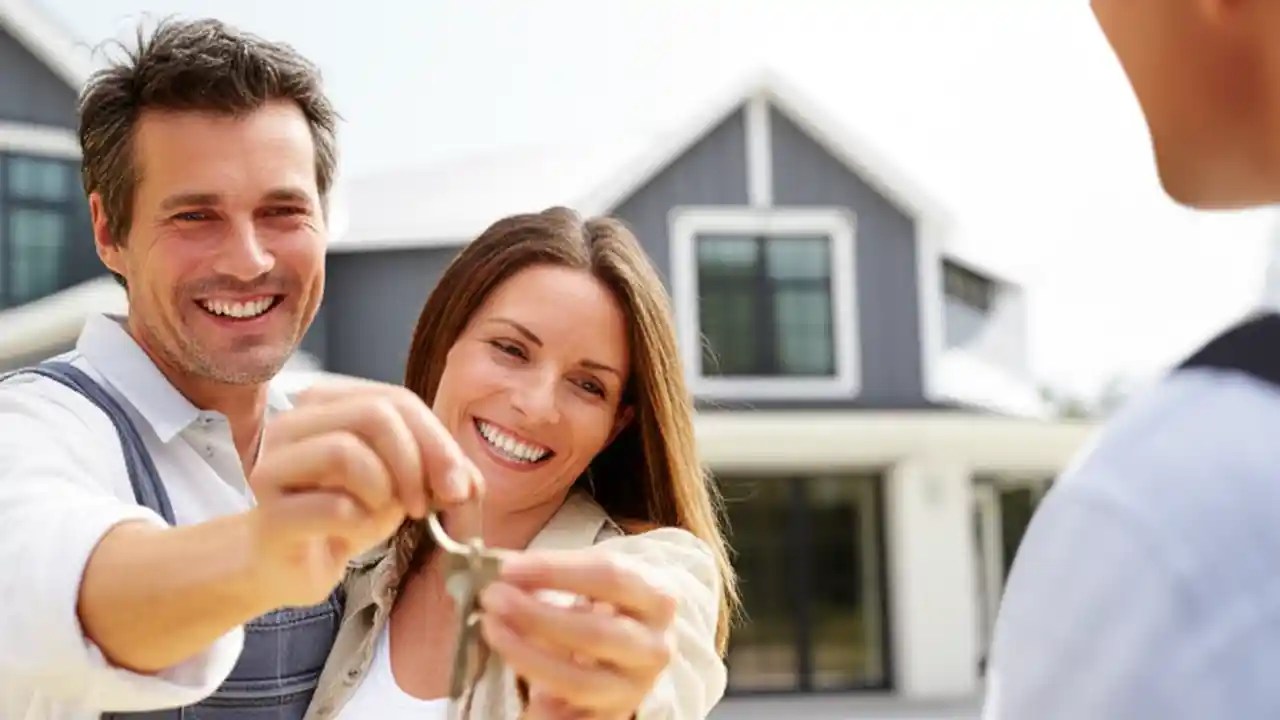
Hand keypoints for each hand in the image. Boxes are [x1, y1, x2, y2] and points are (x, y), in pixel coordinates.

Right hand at [247, 378, 481, 606]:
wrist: (288, 567)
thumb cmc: (341, 518)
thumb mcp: (397, 485)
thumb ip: (433, 471)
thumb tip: (470, 482)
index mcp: (327, 404)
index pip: (395, 399)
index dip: (437, 440)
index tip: (459, 485)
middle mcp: (293, 423)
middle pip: (375, 414)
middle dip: (417, 462)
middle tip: (424, 505)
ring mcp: (274, 465)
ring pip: (347, 450)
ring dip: (385, 491)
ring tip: (383, 516)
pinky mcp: (270, 514)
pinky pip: (333, 506)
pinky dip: (361, 523)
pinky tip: (353, 535)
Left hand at [480, 549, 676, 718]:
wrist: (633, 645)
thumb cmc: (607, 601)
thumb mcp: (594, 577)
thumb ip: (554, 572)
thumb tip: (502, 569)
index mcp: (658, 598)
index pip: (609, 577)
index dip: (554, 571)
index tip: (507, 568)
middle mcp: (655, 647)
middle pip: (594, 633)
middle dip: (536, 615)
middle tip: (492, 598)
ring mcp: (633, 689)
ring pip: (578, 682)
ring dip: (526, 656)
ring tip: (491, 628)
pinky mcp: (610, 718)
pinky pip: (567, 717)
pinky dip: (535, 702)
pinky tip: (509, 670)